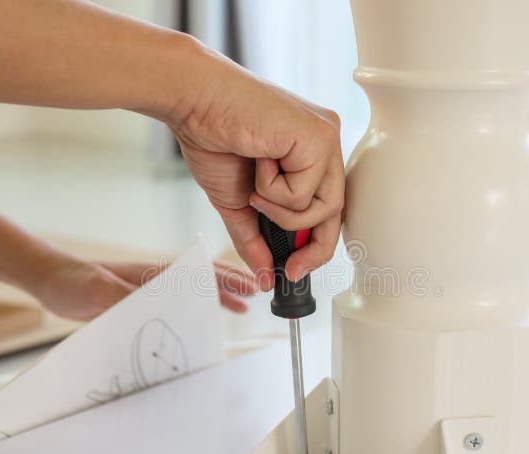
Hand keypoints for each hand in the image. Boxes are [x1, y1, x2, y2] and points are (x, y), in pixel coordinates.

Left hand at [36, 258, 258, 320]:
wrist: (49, 280)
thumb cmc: (70, 279)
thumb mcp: (95, 289)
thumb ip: (122, 298)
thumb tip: (148, 310)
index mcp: (150, 271)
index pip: (197, 272)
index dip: (225, 278)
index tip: (249, 284)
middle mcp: (154, 279)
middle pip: (201, 280)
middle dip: (230, 286)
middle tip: (257, 295)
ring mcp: (147, 291)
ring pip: (191, 294)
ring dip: (216, 300)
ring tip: (241, 309)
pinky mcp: (136, 304)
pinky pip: (173, 309)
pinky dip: (190, 313)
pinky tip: (196, 323)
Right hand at [165, 48, 344, 288]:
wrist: (193, 101)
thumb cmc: (213, 138)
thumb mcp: (237, 202)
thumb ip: (254, 238)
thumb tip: (264, 276)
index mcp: (312, 154)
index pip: (328, 210)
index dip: (314, 247)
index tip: (292, 271)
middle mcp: (326, 144)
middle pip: (335, 214)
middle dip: (310, 248)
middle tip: (288, 267)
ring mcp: (325, 138)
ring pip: (323, 208)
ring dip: (280, 211)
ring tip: (255, 187)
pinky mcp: (318, 136)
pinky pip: (304, 193)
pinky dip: (273, 190)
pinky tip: (258, 161)